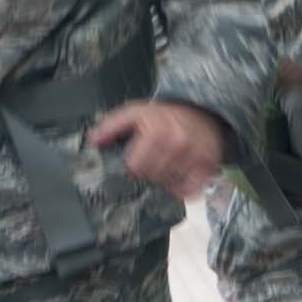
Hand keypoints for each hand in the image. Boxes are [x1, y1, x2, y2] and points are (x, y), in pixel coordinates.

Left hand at [90, 98, 226, 201]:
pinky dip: (180, 188)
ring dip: (163, 179)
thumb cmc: (165, 115)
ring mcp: (194, 155)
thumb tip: (93, 140)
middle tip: (153, 159)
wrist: (201, 111)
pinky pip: (188, 190)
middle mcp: (177, 142)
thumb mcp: (135, 112)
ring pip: (167, 184)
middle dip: (148, 171)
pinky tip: (177, 176)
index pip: (135, 166)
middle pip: (151, 176)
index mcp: (156, 129)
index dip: (132, 164)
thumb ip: (112, 125)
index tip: (137, 158)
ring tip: (165, 164)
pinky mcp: (208, 165)